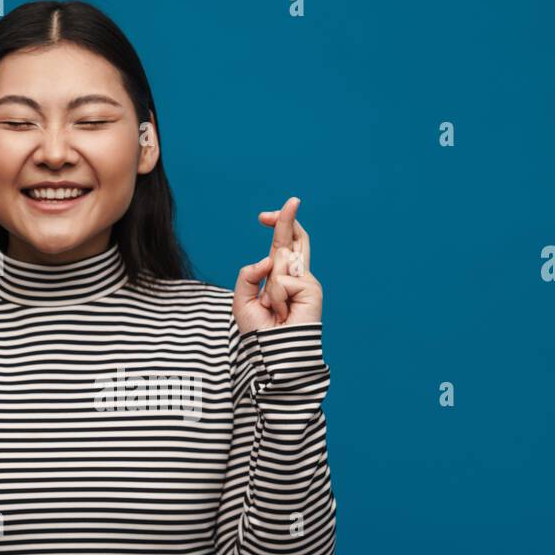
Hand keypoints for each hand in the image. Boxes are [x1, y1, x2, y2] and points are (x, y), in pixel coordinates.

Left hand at [233, 196, 322, 334]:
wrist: (275, 354)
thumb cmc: (260, 332)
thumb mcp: (242, 300)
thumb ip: (248, 275)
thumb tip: (267, 258)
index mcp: (280, 275)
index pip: (281, 244)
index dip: (278, 226)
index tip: (265, 216)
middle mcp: (295, 274)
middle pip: (294, 239)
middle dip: (289, 218)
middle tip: (294, 199)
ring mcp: (305, 280)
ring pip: (280, 261)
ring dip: (270, 288)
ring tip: (276, 310)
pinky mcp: (312, 288)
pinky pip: (283, 279)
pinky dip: (277, 296)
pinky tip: (285, 312)